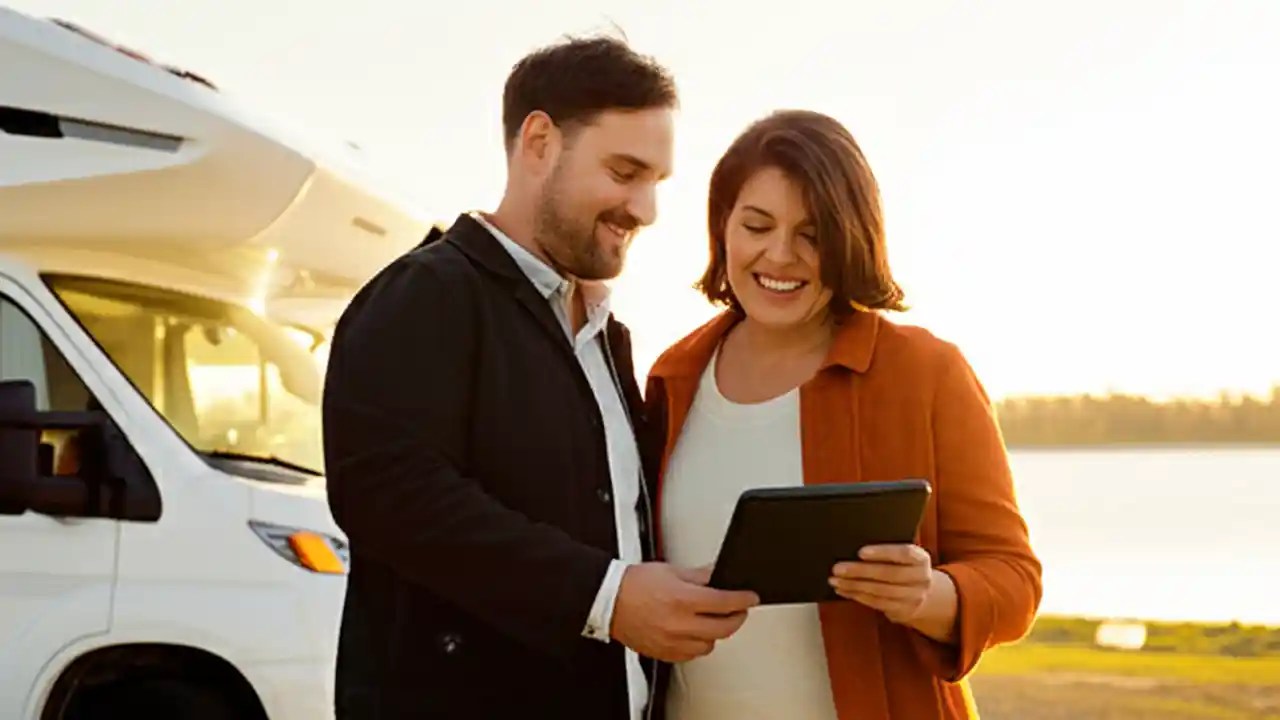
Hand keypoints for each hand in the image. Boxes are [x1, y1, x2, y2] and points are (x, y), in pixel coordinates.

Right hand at [611, 563, 759, 662]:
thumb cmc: (634, 584)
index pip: (725, 602)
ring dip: (716, 634)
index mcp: (683, 600)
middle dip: (736, 618)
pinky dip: (697, 645)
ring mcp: (671, 641)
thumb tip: (718, 574)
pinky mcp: (663, 653)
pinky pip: (691, 655)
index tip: (751, 598)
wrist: (608, 600)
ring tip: (713, 622)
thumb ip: (699, 575)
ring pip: (709, 646)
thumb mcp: (671, 570)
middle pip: (723, 629)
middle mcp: (679, 624)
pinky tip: (695, 634)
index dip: (744, 600)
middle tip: (738, 610)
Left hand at [829, 544, 937, 624]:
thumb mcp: (903, 556)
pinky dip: (856, 596)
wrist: (924, 595)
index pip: (904, 553)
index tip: (861, 552)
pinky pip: (876, 603)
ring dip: (854, 586)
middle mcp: (921, 578)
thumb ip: (887, 551)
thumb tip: (854, 545)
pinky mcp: (902, 611)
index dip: (882, 552)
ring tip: (835, 580)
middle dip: (860, 571)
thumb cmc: (905, 567)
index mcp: (921, 559)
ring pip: (880, 591)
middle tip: (838, 568)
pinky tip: (843, 590)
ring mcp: (913, 597)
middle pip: (889, 574)